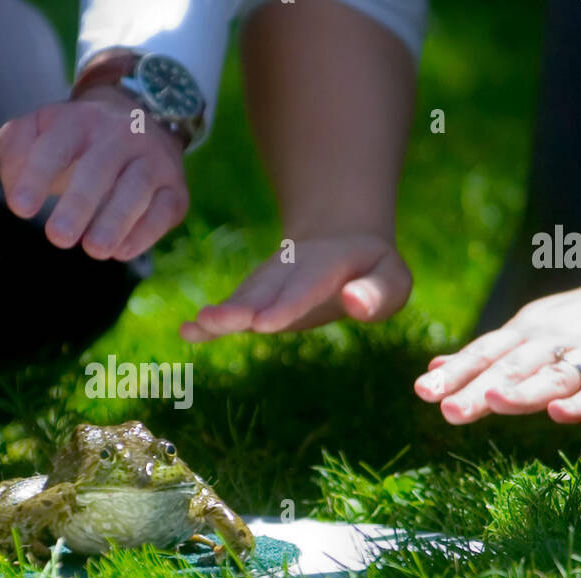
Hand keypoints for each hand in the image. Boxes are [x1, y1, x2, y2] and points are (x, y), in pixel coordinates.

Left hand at [0, 86, 188, 260]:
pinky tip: (121, 251)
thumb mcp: (41, 129)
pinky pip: (164, 210)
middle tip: (58, 237)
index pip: (56, 146)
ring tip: (93, 249)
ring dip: (115, 221)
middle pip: (99, 168)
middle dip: (79, 204)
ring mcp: (153, 160)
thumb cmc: (77, 139)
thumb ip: (15, 149)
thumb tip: (16, 190)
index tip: (20, 208)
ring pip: (137, 188)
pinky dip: (145, 233)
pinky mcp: (175, 189)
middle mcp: (121, 135)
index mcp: (80, 120)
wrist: (142, 118)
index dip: (37, 175)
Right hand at [181, 233, 410, 341]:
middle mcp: (289, 270)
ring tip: (195, 327)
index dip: (285, 303)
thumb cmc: (373, 271)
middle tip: (218, 323)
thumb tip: (354, 303)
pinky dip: (211, 322)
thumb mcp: (393, 279)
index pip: (305, 285)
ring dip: (221, 314)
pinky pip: (233, 308)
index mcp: (327, 263)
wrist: (339, 241)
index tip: (263, 323)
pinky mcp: (254, 299)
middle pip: (264, 290)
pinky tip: (187, 332)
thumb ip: (379, 294)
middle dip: (242, 308)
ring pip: (244, 298)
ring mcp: (268, 283)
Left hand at [414, 278, 580, 423]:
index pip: (486, 353)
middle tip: (446, 409)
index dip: (456, 373)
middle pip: (512, 368)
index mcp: (528, 334)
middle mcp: (555, 343)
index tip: (421, 392)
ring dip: (524, 391)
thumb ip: (487, 354)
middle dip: (478, 388)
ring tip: (494, 402)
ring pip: (554, 377)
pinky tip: (560, 416)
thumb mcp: (530, 329)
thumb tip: (434, 370)